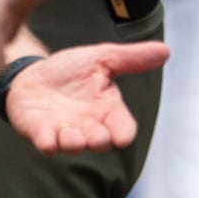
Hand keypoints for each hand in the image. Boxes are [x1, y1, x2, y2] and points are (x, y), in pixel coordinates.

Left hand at [0, 41, 167, 153]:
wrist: (33, 74)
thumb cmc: (70, 71)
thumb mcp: (102, 59)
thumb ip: (131, 59)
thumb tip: (165, 51)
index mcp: (107, 110)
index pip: (122, 127)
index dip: (123, 133)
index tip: (122, 136)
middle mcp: (88, 126)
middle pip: (100, 142)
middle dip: (99, 141)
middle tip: (97, 135)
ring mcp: (63, 132)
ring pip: (73, 146)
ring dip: (74, 143)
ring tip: (71, 134)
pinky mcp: (40, 133)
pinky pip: (46, 144)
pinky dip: (48, 144)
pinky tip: (48, 140)